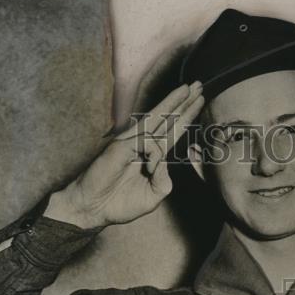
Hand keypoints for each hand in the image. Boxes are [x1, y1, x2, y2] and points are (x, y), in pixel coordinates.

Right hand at [45, 81, 203, 228]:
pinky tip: (148, 168)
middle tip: (199, 85)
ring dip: (173, 102)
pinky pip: (145, 142)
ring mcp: (132, 143)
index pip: (172, 132)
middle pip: (167, 119)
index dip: (186, 117)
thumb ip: (164, 180)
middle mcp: (143, 145)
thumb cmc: (121, 203)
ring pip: (156, 118)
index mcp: (152, 156)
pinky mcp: (121, 146)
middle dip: (184, 102)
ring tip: (189, 89)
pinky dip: (152, 154)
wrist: (95, 208)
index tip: (199, 101)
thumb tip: (163, 159)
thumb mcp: (153, 196)